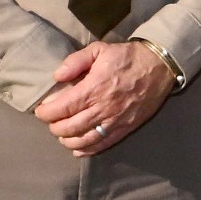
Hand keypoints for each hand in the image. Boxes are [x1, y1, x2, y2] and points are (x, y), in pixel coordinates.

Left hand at [36, 40, 176, 156]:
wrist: (159, 67)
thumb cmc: (127, 57)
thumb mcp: (99, 49)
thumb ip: (75, 61)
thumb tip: (57, 76)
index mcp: (93, 89)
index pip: (61, 108)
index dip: (46, 113)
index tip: (41, 111)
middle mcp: (102, 108)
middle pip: (69, 127)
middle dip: (54, 127)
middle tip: (51, 121)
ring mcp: (114, 121)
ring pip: (83, 139)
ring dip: (67, 140)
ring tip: (62, 134)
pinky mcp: (125, 128)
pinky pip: (102, 144)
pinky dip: (86, 150)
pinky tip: (77, 148)